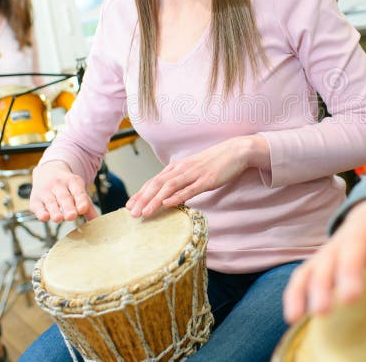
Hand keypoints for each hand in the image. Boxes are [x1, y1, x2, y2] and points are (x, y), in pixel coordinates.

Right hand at [30, 160, 97, 222]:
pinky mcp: (35, 199)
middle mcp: (59, 184)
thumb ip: (87, 206)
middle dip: (68, 207)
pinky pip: (37, 206)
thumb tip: (97, 222)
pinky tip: (45, 217)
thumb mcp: (78, 190)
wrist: (47, 171)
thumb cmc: (67, 187)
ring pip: (51, 202)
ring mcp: (46, 191)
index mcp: (73, 181)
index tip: (83, 209)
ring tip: (58, 219)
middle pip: (64, 197)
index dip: (81, 200)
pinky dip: (40, 212)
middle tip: (71, 216)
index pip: (78, 191)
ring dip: (54, 211)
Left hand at [127, 135, 268, 217]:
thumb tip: (167, 194)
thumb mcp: (193, 169)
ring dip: (155, 200)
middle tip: (131, 213)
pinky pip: (189, 189)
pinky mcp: (207, 180)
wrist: (235, 151)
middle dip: (143, 199)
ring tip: (145, 212)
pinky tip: (168, 204)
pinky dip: (177, 196)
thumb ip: (180, 179)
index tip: (129, 206)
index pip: (154, 181)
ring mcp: (194, 174)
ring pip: (169, 187)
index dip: (140, 193)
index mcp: (177, 167)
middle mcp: (181, 169)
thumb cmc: (214, 162)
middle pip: (157, 184)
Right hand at [282, 194, 365, 323]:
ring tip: (319, 311)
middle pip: (350, 249)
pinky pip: (305, 273)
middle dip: (346, 273)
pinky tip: (294, 316)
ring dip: (318, 285)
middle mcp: (358, 230)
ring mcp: (337, 244)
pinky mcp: (323, 259)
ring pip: (323, 262)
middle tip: (347, 298)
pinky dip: (296, 291)